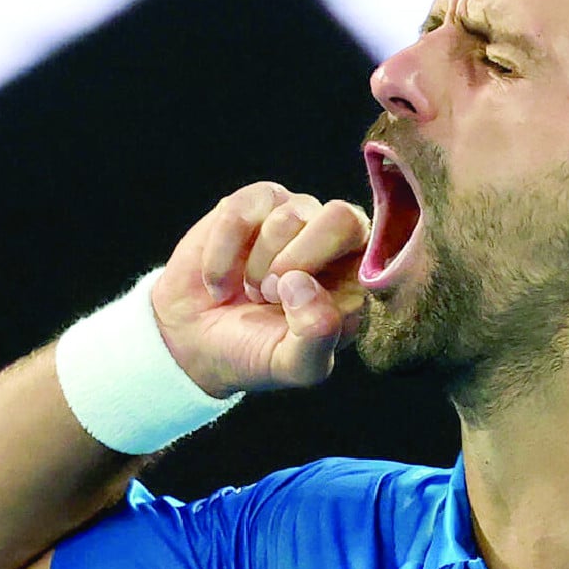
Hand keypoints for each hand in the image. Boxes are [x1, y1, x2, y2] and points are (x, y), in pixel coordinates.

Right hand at [150, 182, 369, 397]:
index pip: (372, 258)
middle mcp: (334, 239)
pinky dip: (222, 256)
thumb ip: (317, 338)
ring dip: (257, 267)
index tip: (292, 312)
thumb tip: (303, 284)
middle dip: (297, 261)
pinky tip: (220, 281)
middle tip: (269, 296)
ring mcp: (295, 215)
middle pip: (343, 217)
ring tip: (250, 292)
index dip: (324, 286)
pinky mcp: (253, 203)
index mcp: (357, 277)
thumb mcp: (294, 365)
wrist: (196, 341)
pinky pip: (240, 213)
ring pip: (288, 217)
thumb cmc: (256, 350)